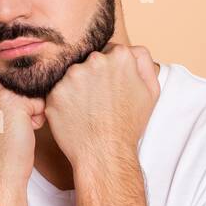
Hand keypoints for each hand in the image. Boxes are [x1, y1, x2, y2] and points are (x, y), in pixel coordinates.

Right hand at [0, 71, 44, 191]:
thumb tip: (0, 72)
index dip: (0, 98)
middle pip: (13, 81)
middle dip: (14, 102)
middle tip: (1, 124)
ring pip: (27, 91)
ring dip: (27, 109)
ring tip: (11, 127)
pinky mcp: (13, 101)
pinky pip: (39, 102)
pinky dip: (37, 118)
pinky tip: (22, 131)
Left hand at [44, 42, 159, 181]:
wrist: (106, 154)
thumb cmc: (129, 125)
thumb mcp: (151, 92)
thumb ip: (143, 62)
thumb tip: (131, 51)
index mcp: (121, 56)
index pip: (111, 53)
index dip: (111, 73)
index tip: (112, 89)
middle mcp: (95, 60)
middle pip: (90, 61)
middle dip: (93, 78)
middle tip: (100, 102)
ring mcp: (72, 76)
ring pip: (72, 76)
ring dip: (77, 89)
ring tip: (88, 111)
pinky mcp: (55, 92)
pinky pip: (58, 92)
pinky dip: (64, 103)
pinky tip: (75, 117)